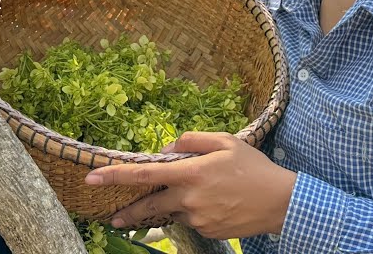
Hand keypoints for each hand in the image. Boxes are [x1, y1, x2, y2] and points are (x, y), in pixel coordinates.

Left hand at [84, 132, 296, 238]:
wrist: (280, 202)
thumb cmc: (253, 167)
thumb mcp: (225, 141)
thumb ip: (191, 140)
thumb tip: (165, 149)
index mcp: (191, 173)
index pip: (144, 174)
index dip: (115, 176)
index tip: (92, 177)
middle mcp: (189, 199)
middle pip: (149, 205)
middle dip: (128, 211)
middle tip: (113, 215)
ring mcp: (198, 219)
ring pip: (174, 211)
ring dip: (175, 204)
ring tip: (204, 193)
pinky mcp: (206, 232)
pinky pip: (191, 220)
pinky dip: (195, 211)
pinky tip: (217, 203)